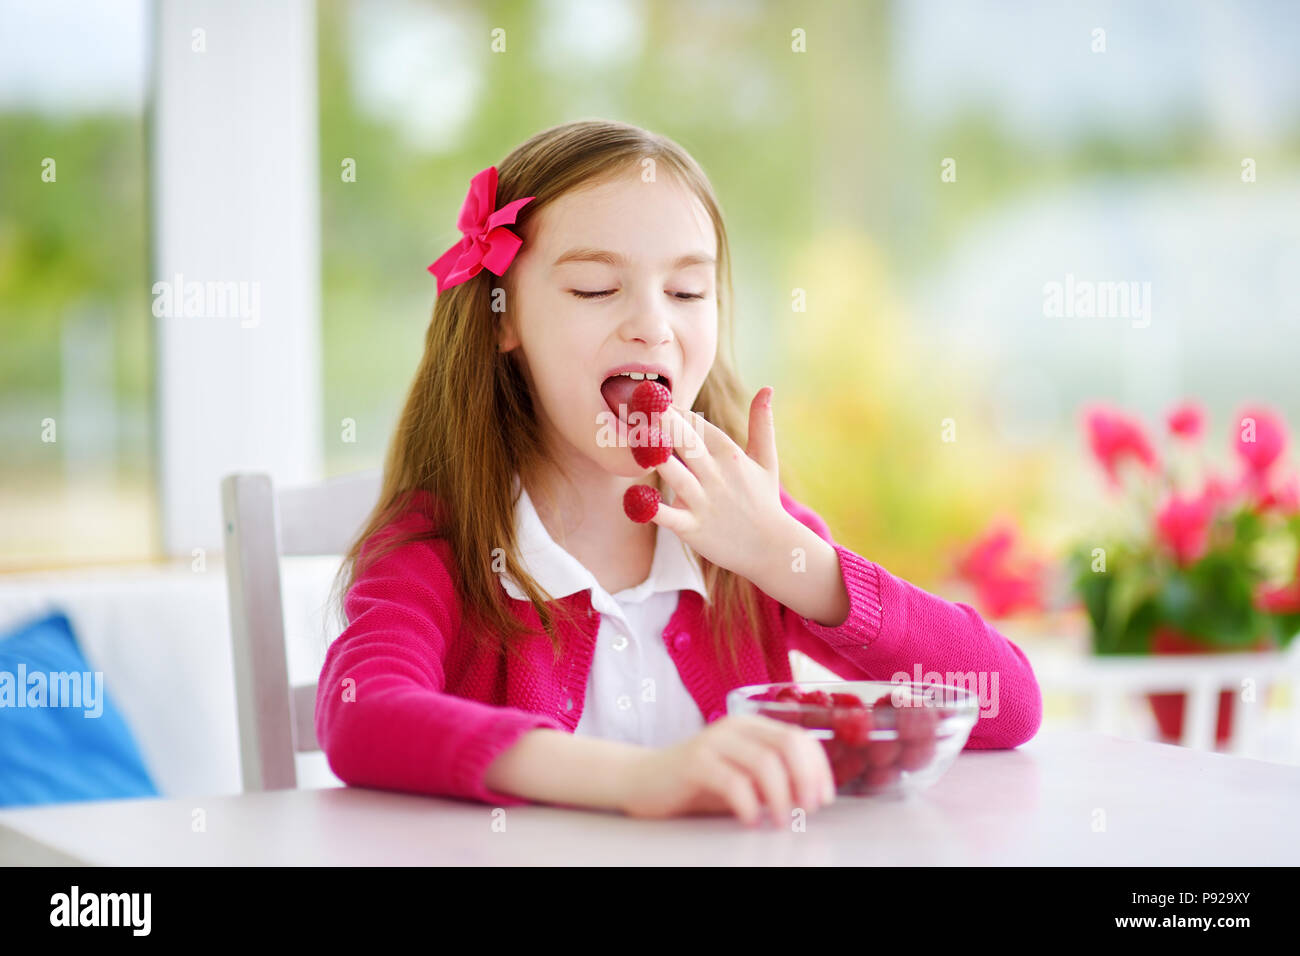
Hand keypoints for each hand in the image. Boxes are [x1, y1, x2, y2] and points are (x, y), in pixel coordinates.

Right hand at [617, 714, 835, 824]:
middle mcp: (735, 727)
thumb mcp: (742, 779)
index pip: (799, 738)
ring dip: (781, 796)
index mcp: (752, 726)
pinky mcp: (694, 761)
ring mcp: (714, 741)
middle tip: (808, 810)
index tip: (824, 798)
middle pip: (788, 744)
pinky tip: (750, 820)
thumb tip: (811, 797)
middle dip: (806, 779)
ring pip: (765, 762)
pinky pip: (733, 781)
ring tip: (780, 821)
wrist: (641, 780)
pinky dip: (749, 804)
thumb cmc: (696, 783)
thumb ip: (773, 780)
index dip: (818, 768)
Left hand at [649, 387, 789, 579]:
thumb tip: (767, 387)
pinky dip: (650, 507)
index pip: (697, 424)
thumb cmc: (763, 501)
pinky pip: (667, 516)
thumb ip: (762, 423)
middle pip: (684, 441)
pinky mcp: (693, 528)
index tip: (651, 400)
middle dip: (661, 421)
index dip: (672, 410)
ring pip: (674, 474)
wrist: (771, 548)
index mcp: (730, 454)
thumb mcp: (766, 460)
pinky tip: (633, 496)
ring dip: (654, 455)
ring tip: (634, 436)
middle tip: (637, 402)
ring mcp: (704, 502)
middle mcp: (716, 475)